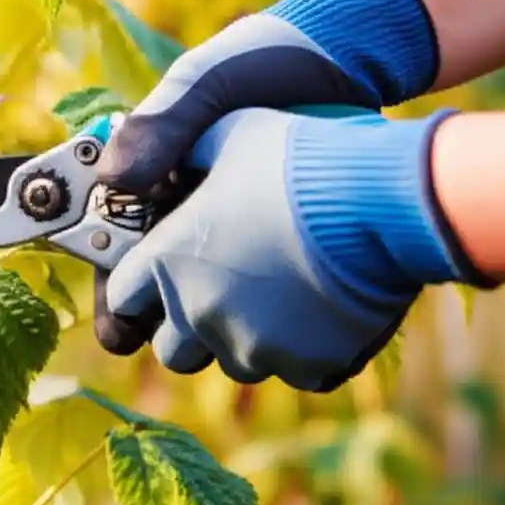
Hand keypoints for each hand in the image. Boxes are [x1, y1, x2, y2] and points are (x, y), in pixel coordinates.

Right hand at [92, 0, 440, 353]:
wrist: (352, 54)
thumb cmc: (265, 60)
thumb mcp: (206, 82)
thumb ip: (160, 124)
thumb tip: (114, 181)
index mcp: (152, 180)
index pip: (115, 249)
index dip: (114, 295)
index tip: (123, 329)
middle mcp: (191, 213)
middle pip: (163, 289)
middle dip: (166, 324)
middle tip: (182, 345)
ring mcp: (242, 230)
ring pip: (218, 300)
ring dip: (222, 328)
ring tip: (239, 342)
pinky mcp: (292, 241)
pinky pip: (277, 291)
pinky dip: (281, 317)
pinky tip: (295, 332)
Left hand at [104, 108, 487, 391]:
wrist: (381, 198)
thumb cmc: (296, 157)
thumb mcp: (226, 134)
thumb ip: (185, 154)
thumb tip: (169, 159)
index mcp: (167, 263)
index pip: (123, 299)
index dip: (139, 288)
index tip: (160, 276)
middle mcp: (199, 314)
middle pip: (172, 349)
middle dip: (188, 329)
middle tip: (222, 294)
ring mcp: (254, 347)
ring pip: (234, 361)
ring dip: (247, 339)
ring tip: (282, 295)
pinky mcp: (307, 367)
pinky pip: (294, 371)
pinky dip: (304, 350)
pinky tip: (325, 310)